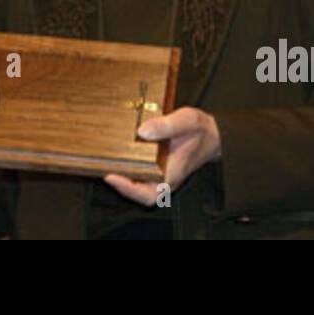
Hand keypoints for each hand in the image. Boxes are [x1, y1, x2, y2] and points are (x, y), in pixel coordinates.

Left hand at [103, 106, 221, 205]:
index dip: (127, 189)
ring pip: (136, 180)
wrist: (212, 132)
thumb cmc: (201, 129)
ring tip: (104, 159)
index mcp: (172, 175)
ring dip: (121, 172)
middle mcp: (164, 178)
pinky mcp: (156, 164)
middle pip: (136, 190)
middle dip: (118, 181)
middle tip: (100, 164)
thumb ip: (166, 125)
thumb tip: (142, 131)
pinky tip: (118, 151)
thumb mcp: (186, 120)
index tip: (111, 176)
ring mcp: (160, 172)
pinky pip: (139, 169)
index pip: (148, 194)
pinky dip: (128, 164)